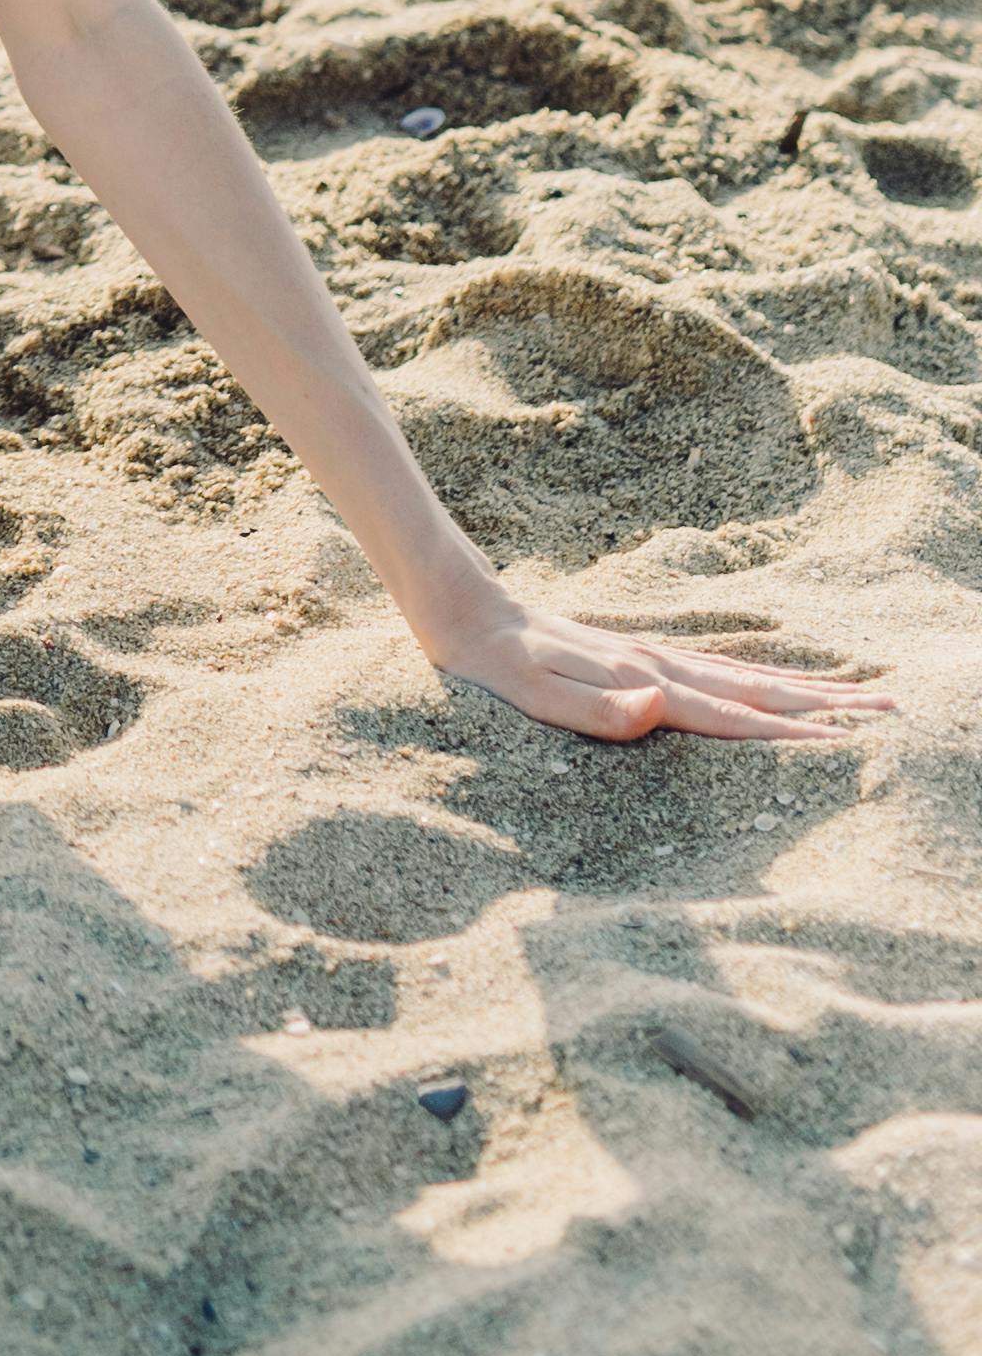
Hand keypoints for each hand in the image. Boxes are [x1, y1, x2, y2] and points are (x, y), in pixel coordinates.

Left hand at [425, 589, 891, 744]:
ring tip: (861, 692)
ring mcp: (654, 657)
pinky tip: (780, 681)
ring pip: (746, 676)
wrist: (467, 612)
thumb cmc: (497, 666)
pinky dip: (763, 676)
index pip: (729, 714)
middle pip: (756, 690)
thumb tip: (659, 702)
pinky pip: (719, 668)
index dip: (787, 732)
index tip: (845, 743)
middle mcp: (658, 666)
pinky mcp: (642, 655)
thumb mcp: (534, 694)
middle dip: (823, 705)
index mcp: (642, 682)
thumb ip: (597, 705)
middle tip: (887, 709)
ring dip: (805, 688)